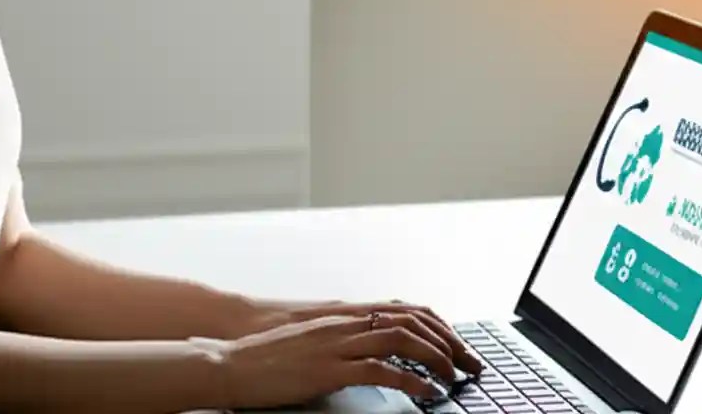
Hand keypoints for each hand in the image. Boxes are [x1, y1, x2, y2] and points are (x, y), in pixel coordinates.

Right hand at [201, 311, 464, 408]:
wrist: (232, 359)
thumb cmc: (270, 354)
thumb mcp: (315, 339)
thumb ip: (345, 340)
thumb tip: (373, 351)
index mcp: (346, 315)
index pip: (406, 309)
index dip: (438, 325)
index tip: (458, 345)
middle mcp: (347, 323)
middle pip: (412, 321)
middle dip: (447, 341)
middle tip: (469, 363)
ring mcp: (339, 344)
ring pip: (403, 339)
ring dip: (436, 358)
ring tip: (453, 377)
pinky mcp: (330, 369)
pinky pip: (382, 371)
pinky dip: (412, 381)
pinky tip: (427, 393)